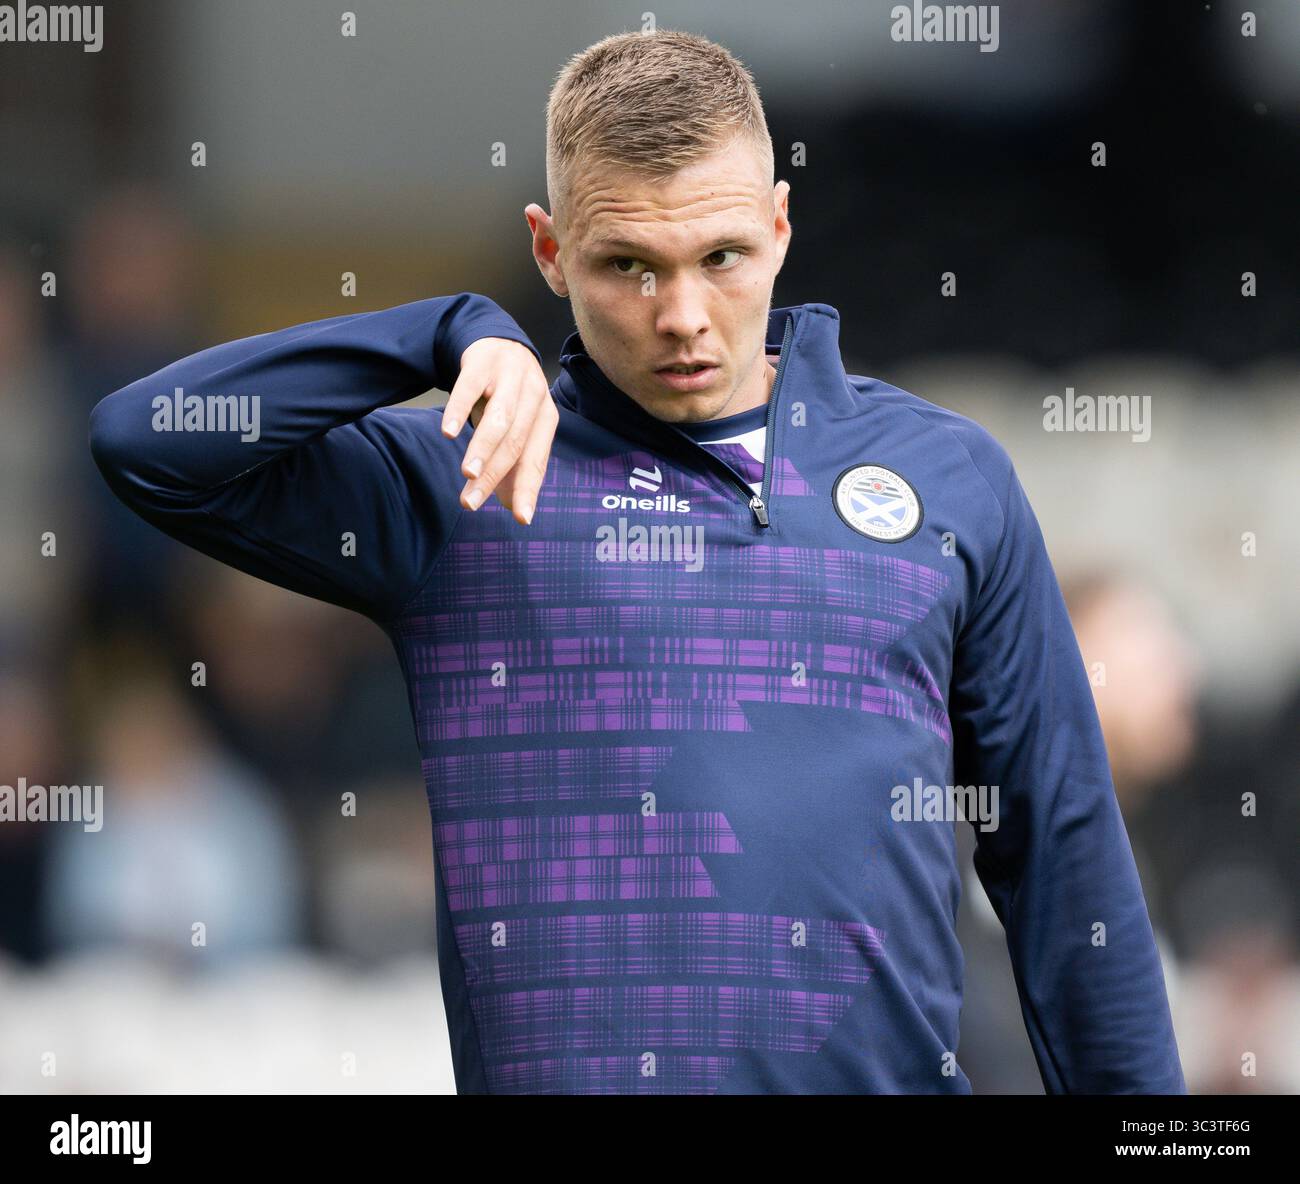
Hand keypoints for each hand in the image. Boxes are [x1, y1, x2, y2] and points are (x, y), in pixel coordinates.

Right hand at [443, 336, 556, 524]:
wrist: (498, 342)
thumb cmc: (508, 396)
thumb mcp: (516, 428)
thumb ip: (514, 465)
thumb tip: (510, 506)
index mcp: (546, 418)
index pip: (536, 460)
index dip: (529, 490)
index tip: (521, 519)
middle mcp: (534, 397)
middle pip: (515, 444)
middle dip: (493, 475)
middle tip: (471, 502)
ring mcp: (510, 378)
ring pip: (499, 419)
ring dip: (482, 448)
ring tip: (467, 474)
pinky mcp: (483, 363)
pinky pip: (469, 388)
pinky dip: (458, 411)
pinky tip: (447, 432)